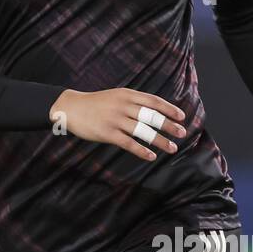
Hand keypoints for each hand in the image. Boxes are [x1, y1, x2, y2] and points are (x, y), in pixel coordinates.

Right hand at [48, 88, 187, 161]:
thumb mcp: (115, 96)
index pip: (153, 101)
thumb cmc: (96, 103)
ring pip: (143, 131)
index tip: (182, 117)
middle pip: (151, 116)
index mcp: (126, 95)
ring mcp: (115, 120)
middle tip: (182, 133)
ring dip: (160, 141)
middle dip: (169, 125)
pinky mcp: (107, 133)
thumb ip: (133, 101)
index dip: (169, 109)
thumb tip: (155, 111)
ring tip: (172, 148)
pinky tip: (152, 156)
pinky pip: (129, 144)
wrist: (70, 107)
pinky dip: (142, 151)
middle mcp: (122, 106)